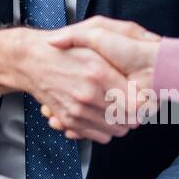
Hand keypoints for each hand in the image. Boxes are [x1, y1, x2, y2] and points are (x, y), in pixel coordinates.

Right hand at [0, 27, 137, 143]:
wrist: (32, 61)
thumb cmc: (66, 49)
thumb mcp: (95, 41)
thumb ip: (119, 62)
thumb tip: (140, 85)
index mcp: (98, 73)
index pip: (137, 103)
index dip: (146, 103)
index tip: (145, 97)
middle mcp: (88, 95)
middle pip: (130, 120)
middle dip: (136, 113)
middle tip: (133, 102)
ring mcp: (77, 111)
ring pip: (117, 130)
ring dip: (122, 122)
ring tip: (118, 108)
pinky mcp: (69, 121)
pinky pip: (100, 136)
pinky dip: (105, 129)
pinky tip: (102, 114)